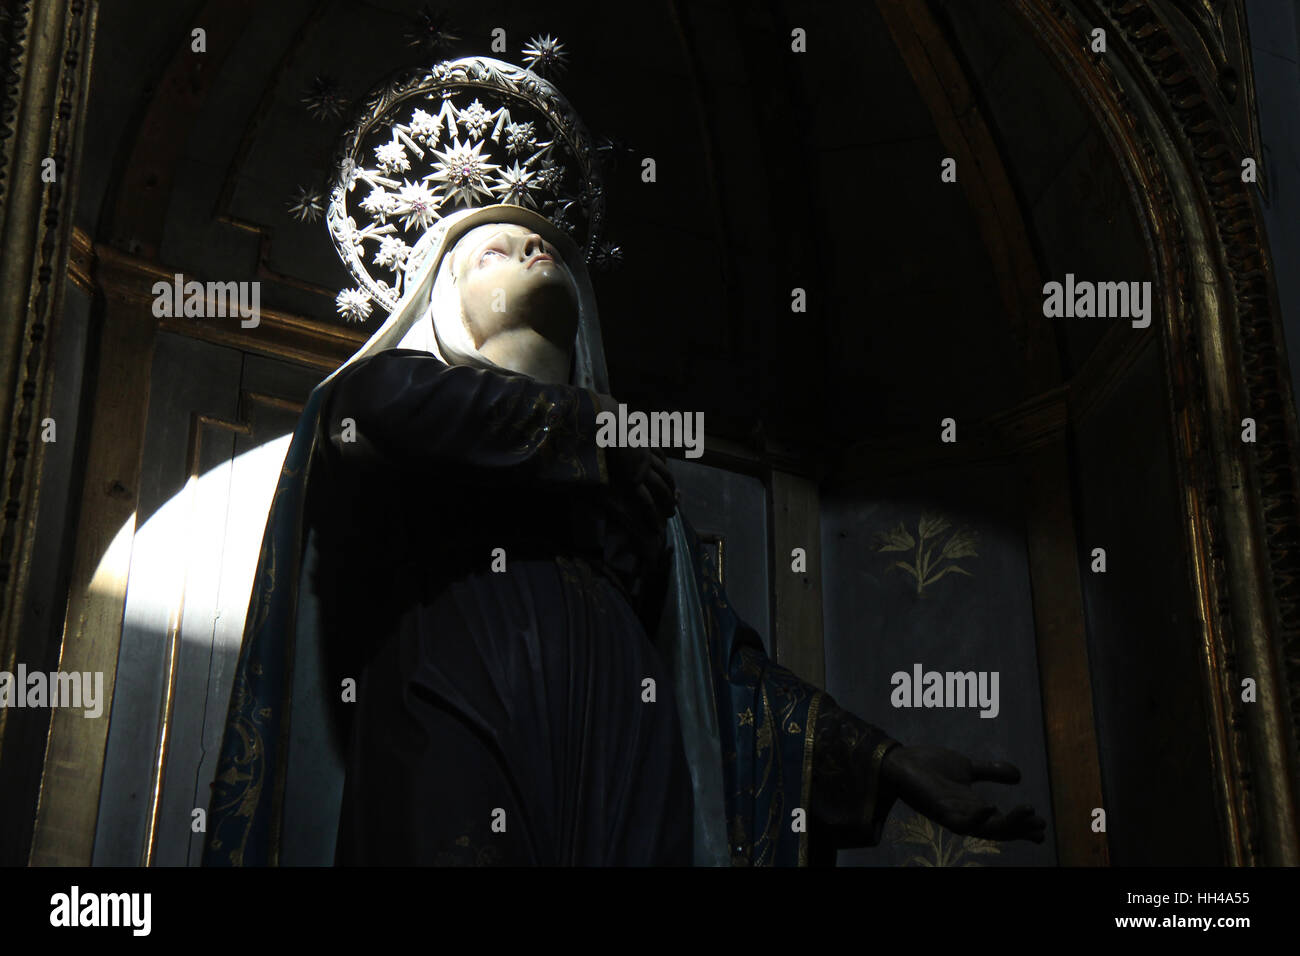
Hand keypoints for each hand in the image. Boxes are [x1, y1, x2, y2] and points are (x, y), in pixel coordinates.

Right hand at [592, 392, 677, 526]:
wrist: (603, 417)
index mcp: (640, 437)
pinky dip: (650, 514)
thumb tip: (607, 401)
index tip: (666, 471)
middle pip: (664, 471)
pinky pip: (645, 500)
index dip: (663, 463)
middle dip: (670, 486)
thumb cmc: (601, 411)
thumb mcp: (609, 408)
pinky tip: (656, 526)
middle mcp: (645, 453)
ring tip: (671, 512)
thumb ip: (611, 408)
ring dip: (667, 500)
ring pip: (660, 487)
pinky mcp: (633, 480)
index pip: (657, 453)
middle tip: (675, 497)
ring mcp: (641, 467)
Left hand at [881, 744, 1045, 842]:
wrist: (901, 760)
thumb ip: (991, 772)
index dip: (1022, 827)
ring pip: (985, 830)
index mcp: (973, 807)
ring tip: (1028, 813)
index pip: (1002, 822)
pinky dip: (977, 818)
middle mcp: (966, 814)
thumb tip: (1019, 776)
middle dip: (1020, 829)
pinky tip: (991, 808)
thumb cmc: (929, 766)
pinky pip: (960, 822)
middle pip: (999, 830)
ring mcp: (953, 814)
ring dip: (1007, 825)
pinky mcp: (939, 809)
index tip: (1043, 827)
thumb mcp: (967, 767)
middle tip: (1040, 825)